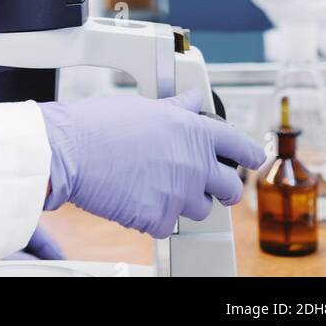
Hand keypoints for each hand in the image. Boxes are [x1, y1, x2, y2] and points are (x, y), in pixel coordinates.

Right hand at [39, 88, 265, 238]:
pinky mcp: (159, 219)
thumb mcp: (145, 106)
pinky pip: (167, 225)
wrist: (71, 150)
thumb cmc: (100, 123)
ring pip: (201, 209)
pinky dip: (155, 216)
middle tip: (209, 184)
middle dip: (222, 187)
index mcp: (192, 131)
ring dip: (186, 202)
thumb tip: (191, 101)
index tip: (254, 157)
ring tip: (160, 187)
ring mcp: (178, 194)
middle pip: (230, 187)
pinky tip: (137, 199)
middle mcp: (193, 164)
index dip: (251, 152)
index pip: (238, 144)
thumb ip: (176, 108)